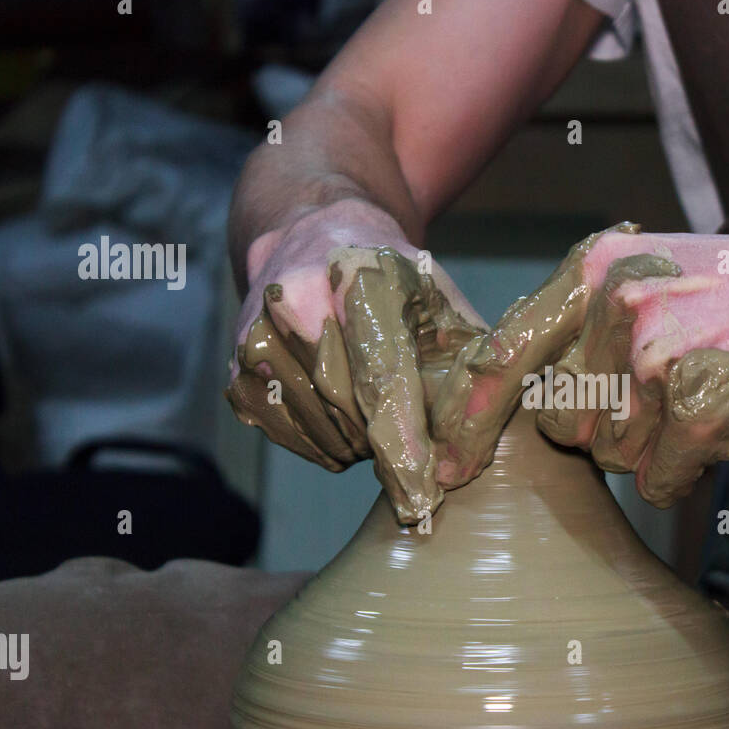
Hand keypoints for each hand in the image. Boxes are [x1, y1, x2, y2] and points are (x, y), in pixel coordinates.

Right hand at [226, 198, 484, 522]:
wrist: (314, 235)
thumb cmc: (394, 277)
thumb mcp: (441, 296)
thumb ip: (471, 354)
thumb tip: (490, 425)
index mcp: (359, 276)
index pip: (381, 374)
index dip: (403, 439)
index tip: (422, 493)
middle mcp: (296, 299)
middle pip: (348, 411)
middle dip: (388, 441)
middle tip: (415, 442)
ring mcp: (259, 335)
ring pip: (319, 429)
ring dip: (357, 442)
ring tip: (375, 408)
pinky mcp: (239, 368)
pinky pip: (288, 435)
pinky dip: (323, 442)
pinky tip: (341, 415)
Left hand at [433, 223, 728, 506]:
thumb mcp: (657, 276)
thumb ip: (587, 324)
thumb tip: (529, 403)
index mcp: (596, 270)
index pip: (502, 355)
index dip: (468, 419)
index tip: (445, 467)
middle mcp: (616, 308)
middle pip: (561, 424)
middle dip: (603, 429)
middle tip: (673, 389)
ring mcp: (658, 360)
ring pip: (612, 458)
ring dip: (655, 447)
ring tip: (714, 389)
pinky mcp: (702, 410)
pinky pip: (660, 480)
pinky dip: (693, 467)